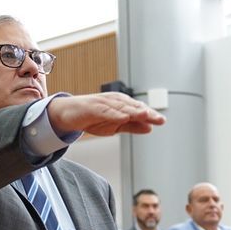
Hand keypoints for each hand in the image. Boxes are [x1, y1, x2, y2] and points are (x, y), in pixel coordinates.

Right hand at [46, 92, 165, 136]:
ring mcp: (104, 103)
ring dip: (134, 111)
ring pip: (122, 107)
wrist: (68, 114)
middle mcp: (114, 102)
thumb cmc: (92, 118)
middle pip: (133, 107)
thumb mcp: (115, 126)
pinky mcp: (93, 107)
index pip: (138, 110)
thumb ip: (132, 126)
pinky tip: (124, 117)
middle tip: (160, 119)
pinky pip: (106, 111)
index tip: (162, 121)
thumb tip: (150, 128)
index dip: (151, 115)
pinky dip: (115, 114)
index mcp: (121, 105)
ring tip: (146, 115)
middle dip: (147, 113)